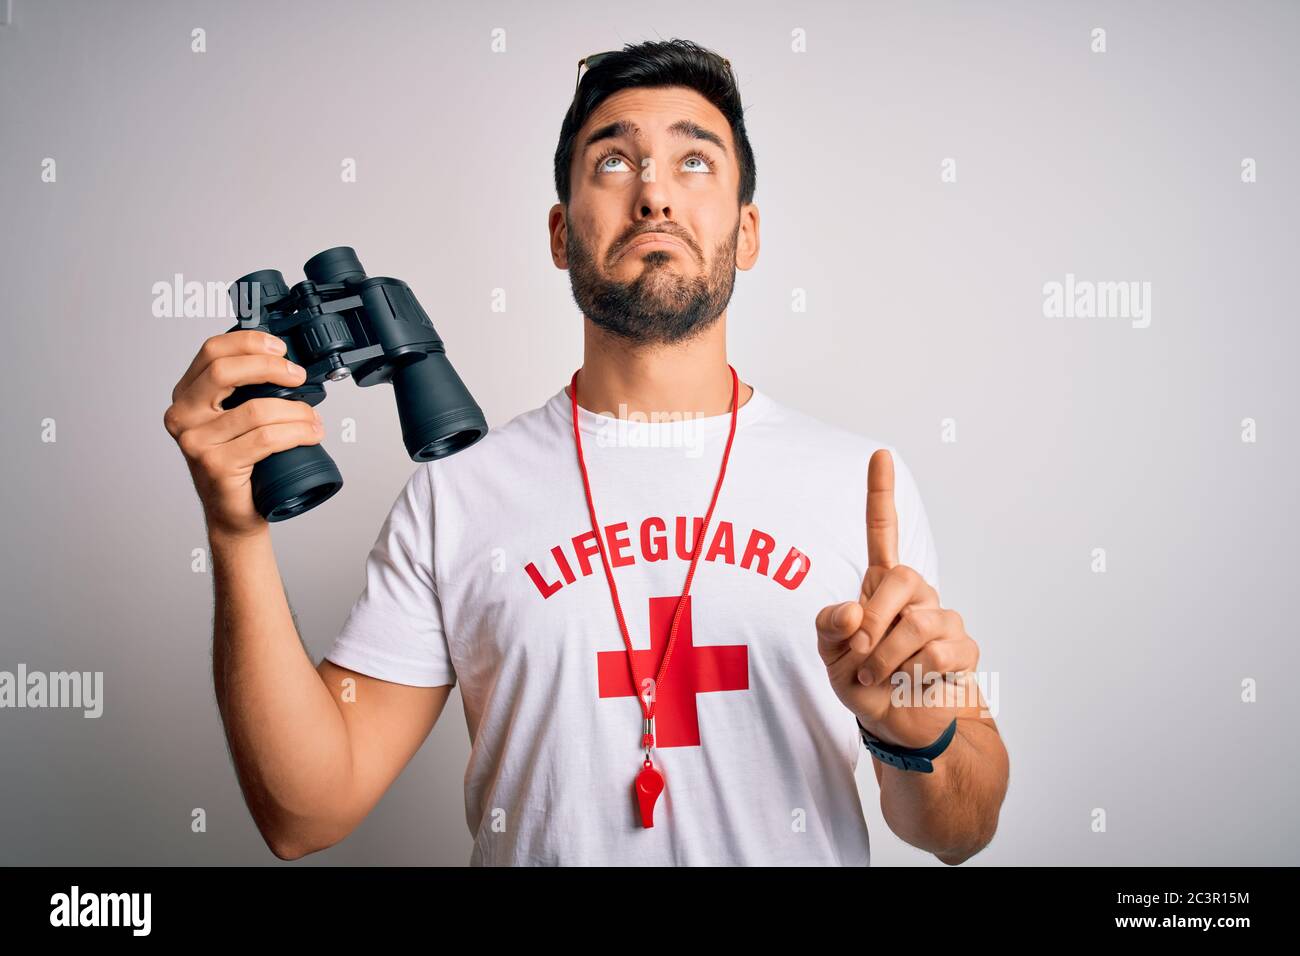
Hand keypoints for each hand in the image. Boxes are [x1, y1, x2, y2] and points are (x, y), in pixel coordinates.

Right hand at [162, 330, 320, 538]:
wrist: (236, 512)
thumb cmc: (240, 463)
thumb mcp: (235, 418)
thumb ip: (245, 390)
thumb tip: (286, 362)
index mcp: (185, 396)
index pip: (212, 351)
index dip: (249, 342)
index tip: (280, 348)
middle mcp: (183, 415)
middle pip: (225, 370)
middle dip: (271, 367)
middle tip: (297, 376)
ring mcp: (196, 441)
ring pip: (256, 409)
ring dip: (296, 410)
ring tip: (313, 418)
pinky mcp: (216, 464)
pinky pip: (266, 438)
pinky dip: (297, 432)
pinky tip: (311, 433)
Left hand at [815, 449, 978, 748]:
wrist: (899, 725)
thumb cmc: (864, 681)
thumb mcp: (829, 654)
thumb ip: (829, 627)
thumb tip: (854, 612)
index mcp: (881, 586)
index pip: (882, 532)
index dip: (880, 494)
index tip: (879, 454)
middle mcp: (915, 594)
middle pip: (902, 576)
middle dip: (875, 618)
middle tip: (859, 652)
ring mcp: (944, 619)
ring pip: (918, 623)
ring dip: (886, 658)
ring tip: (879, 677)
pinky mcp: (963, 649)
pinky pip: (938, 653)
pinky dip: (913, 676)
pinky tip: (911, 684)